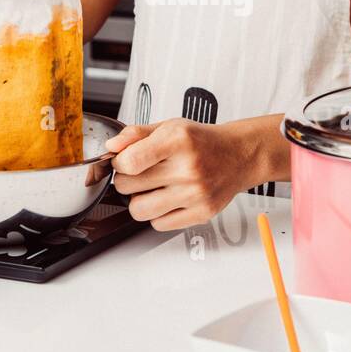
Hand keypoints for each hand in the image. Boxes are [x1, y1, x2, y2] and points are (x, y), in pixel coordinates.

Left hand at [106, 118, 263, 230]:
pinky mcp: (201, 214)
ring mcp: (195, 194)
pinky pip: (158, 224)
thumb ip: (136, 134)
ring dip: (138, 200)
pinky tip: (167, 199)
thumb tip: (111, 147)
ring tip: (152, 189)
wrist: (239, 155)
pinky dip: (157, 214)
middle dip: (127, 179)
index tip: (124, 161)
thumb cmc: (203, 141)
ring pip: (138, 210)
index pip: (129, 161)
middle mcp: (188, 168)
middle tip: (140, 173)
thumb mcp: (170, 126)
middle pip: (128, 186)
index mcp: (178, 141)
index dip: (118, 163)